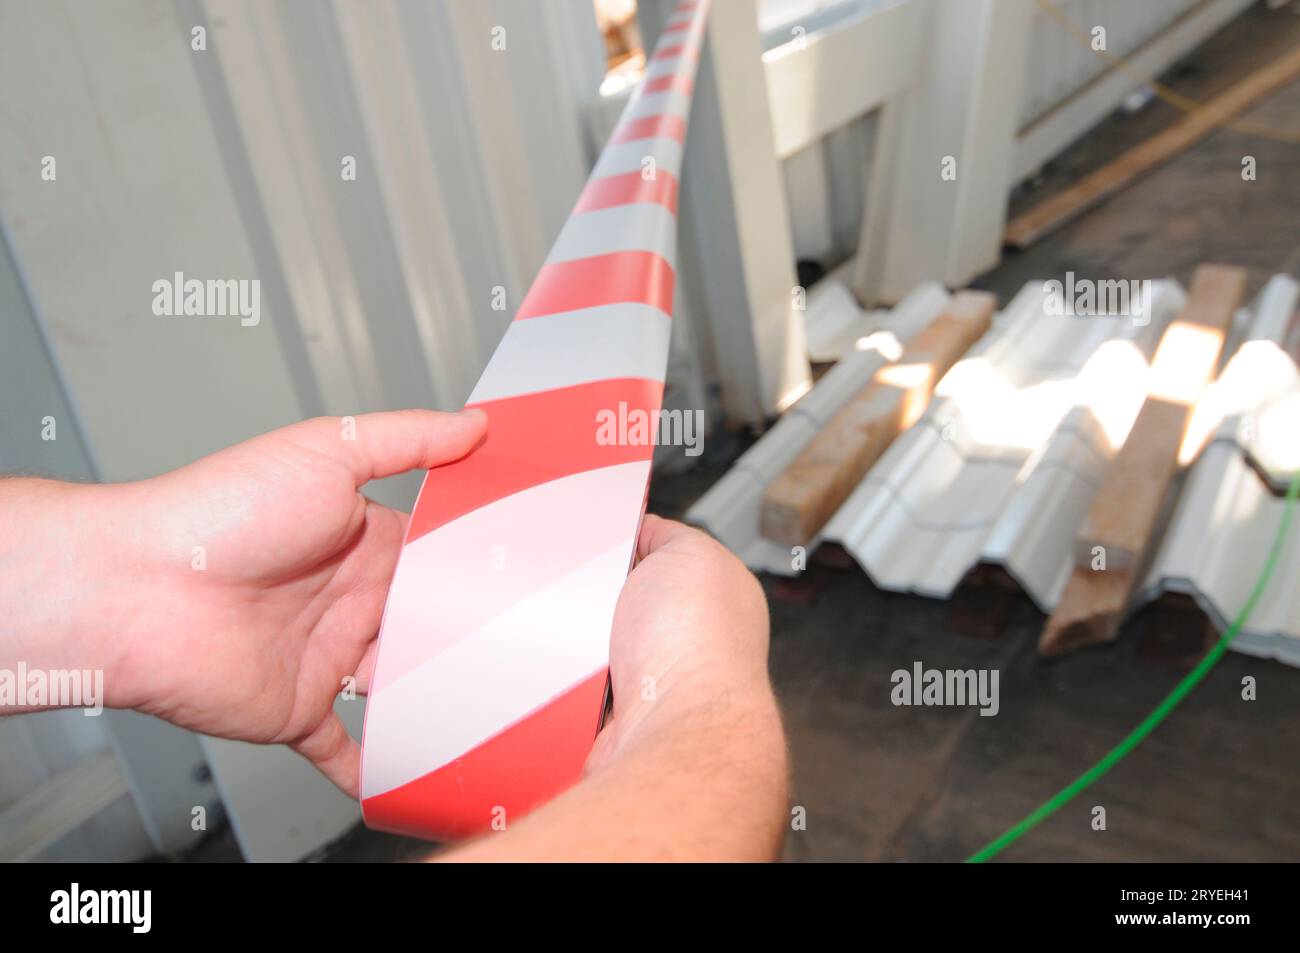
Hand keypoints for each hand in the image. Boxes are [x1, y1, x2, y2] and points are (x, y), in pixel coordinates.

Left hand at [22, 410, 484, 796]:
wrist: (138, 588)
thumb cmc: (220, 511)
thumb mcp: (326, 451)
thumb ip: (407, 439)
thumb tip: (472, 424)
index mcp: (361, 540)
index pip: (437, 556)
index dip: (478, 564)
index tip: (535, 571)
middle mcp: (348, 599)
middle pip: (428, 625)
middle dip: (468, 636)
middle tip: (530, 646)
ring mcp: (324, 656)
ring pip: (400, 685)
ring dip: (436, 695)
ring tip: (492, 704)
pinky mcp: (297, 709)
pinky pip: (340, 747)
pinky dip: (370, 764)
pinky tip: (404, 770)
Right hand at [588, 515, 774, 771]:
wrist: (671, 725)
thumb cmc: (695, 644)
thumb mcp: (689, 552)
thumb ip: (668, 534)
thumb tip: (644, 530)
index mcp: (715, 596)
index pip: (663, 556)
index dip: (628, 545)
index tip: (600, 537)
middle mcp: (689, 638)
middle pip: (620, 597)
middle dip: (596, 590)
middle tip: (586, 584)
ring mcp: (651, 680)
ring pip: (590, 639)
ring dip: (577, 634)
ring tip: (581, 632)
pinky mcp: (614, 714)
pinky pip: (573, 681)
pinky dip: (565, 674)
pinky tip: (575, 669)